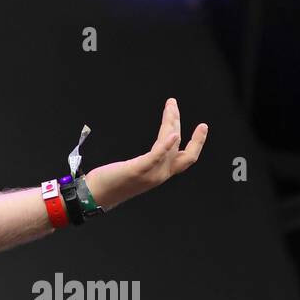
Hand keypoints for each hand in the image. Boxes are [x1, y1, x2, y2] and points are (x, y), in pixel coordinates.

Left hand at [83, 98, 207, 210]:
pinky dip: (166, 145)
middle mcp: (160, 174)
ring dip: (171, 124)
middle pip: (180, 147)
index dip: (198, 142)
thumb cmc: (111, 182)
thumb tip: (156, 147)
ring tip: (170, 108)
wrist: (96, 196)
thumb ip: (148, 161)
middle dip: (177, 122)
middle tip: (173, 104)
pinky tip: (173, 134)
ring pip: (170, 146)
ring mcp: (151, 173)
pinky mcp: (138, 170)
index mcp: (160, 173)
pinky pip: (156, 156)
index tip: (203, 126)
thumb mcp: (136, 169)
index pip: (186, 157)